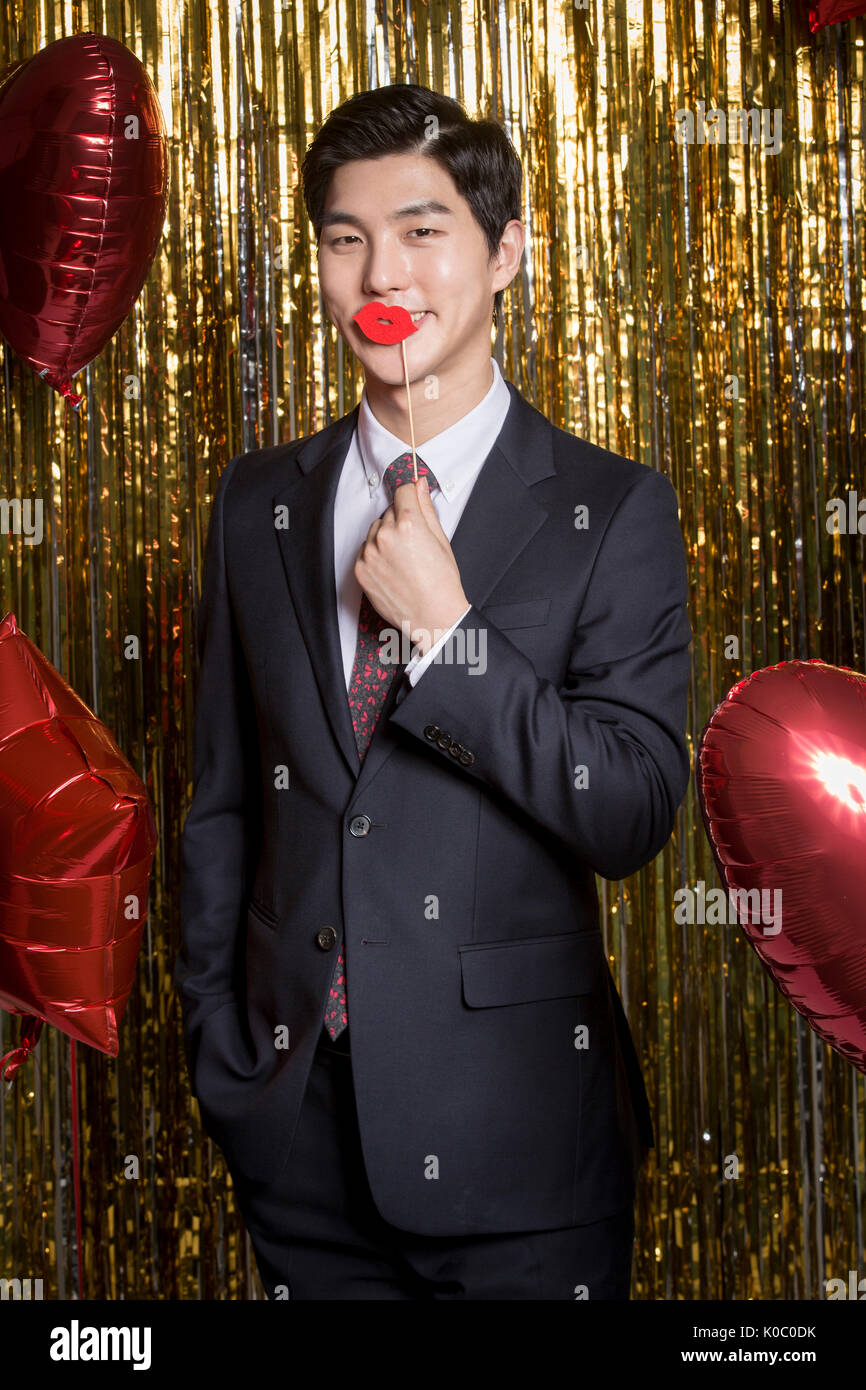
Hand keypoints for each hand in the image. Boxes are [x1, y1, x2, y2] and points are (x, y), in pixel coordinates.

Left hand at [355, 477, 468, 653]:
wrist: (433, 618)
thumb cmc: (442, 583)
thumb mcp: (440, 540)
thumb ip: (426, 508)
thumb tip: (419, 484)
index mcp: (409, 524)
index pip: (403, 491)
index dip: (410, 496)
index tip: (412, 502)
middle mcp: (386, 536)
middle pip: (388, 513)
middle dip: (399, 522)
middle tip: (414, 544)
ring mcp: (370, 554)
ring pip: (374, 531)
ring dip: (385, 538)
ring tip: (403, 559)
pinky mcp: (360, 570)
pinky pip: (365, 551)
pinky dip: (375, 556)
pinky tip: (392, 569)